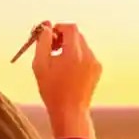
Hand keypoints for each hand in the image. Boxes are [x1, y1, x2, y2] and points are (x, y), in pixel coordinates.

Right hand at [32, 22, 100, 138]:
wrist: (70, 111)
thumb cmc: (52, 90)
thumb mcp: (40, 64)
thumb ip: (43, 42)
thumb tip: (46, 27)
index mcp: (74, 53)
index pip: (70, 28)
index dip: (58, 28)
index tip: (50, 37)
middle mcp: (88, 55)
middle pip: (77, 35)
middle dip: (63, 37)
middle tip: (52, 48)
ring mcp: (95, 62)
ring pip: (82, 45)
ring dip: (70, 48)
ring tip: (59, 63)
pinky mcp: (97, 70)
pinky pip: (86, 56)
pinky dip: (77, 58)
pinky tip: (69, 72)